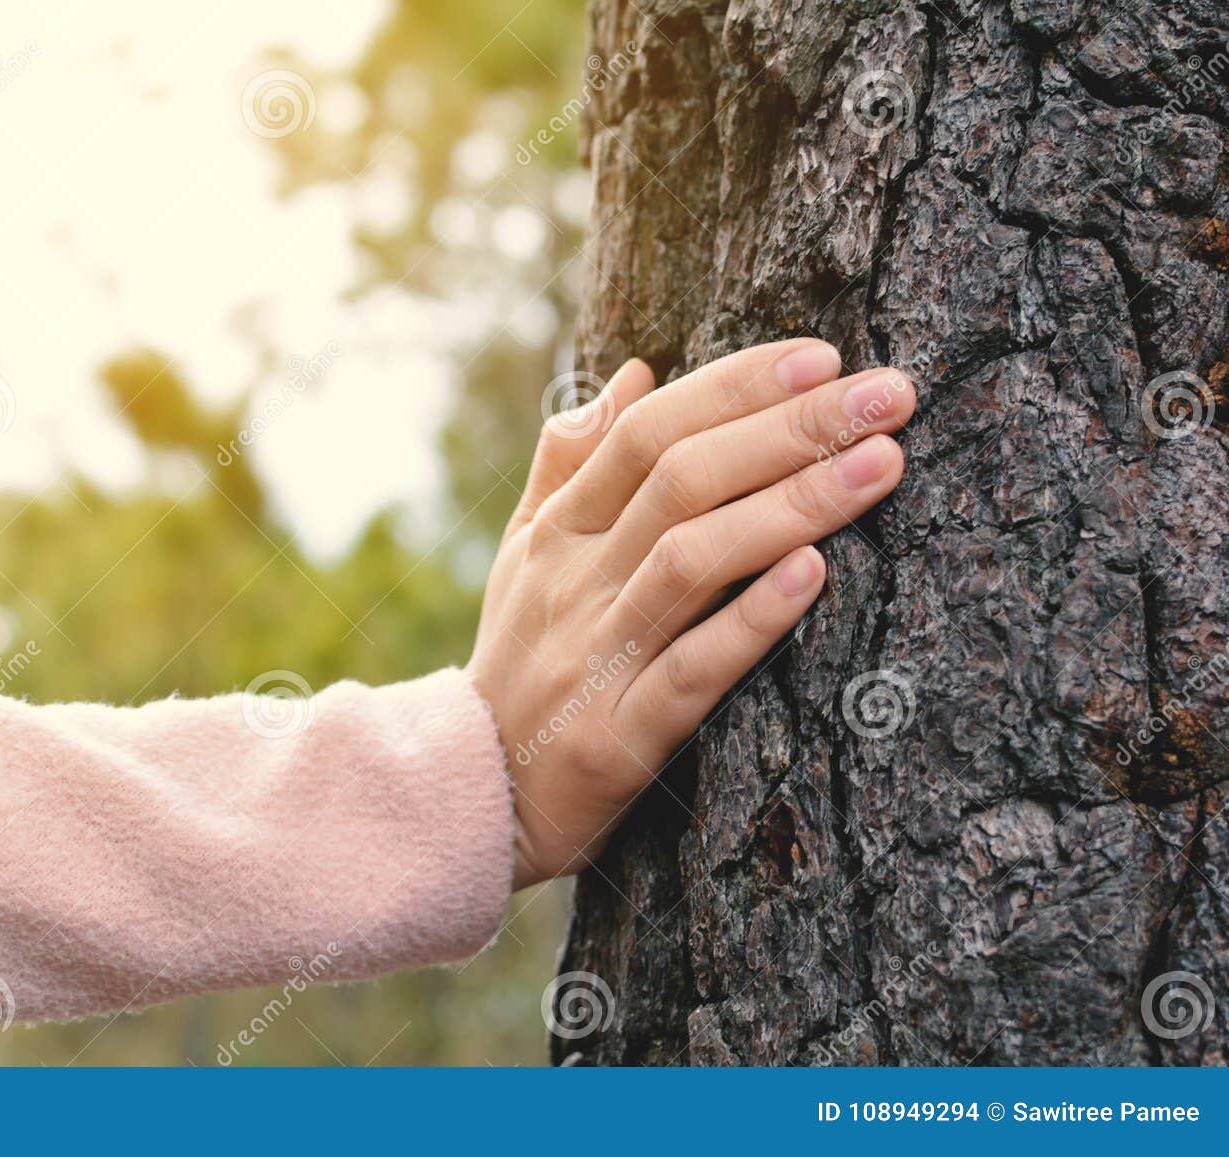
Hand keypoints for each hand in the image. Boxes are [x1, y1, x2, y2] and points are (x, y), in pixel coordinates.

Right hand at [468, 340, 913, 889]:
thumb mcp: (523, 552)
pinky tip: (814, 574)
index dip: (732, 388)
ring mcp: (597, 658)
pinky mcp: (622, 736)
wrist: (473, 793)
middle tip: (886, 394)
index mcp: (559, 532)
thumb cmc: (517, 660)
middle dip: (789, 428)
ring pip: (694, 563)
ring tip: (880, 464)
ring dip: (791, 506)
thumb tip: (633, 371)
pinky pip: (692, 671)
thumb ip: (570, 460)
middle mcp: (575, 583)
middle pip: (682, 482)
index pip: (645, 433)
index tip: (818, 357)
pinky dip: (752, 620)